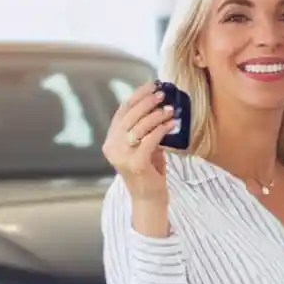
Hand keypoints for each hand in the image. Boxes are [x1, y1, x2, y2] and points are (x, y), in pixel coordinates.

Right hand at [102, 81, 177, 204]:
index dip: (137, 96)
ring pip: (140, 126)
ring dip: (157, 115)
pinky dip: (162, 129)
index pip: (122, 111)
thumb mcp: (143, 146)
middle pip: (130, 116)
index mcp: (111, 140)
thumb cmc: (148, 171)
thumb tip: (160, 105)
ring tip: (170, 109)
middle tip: (162, 94)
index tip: (152, 85)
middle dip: (147, 102)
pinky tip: (172, 124)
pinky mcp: (135, 163)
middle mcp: (112, 147)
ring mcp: (122, 156)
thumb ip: (145, 129)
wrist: (148, 199)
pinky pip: (150, 139)